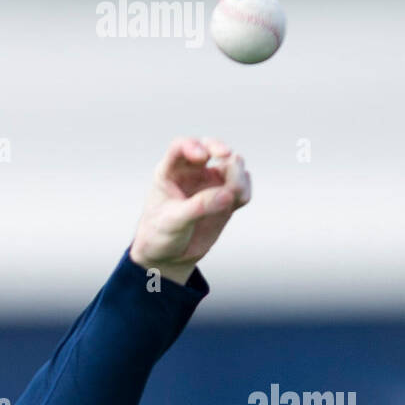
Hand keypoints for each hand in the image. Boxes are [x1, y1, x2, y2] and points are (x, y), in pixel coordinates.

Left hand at [128, 136, 250, 285]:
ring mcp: (211, 183)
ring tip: (232, 196)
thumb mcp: (173, 222)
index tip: (203, 157)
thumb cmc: (159, 236)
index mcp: (170, 172)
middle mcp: (192, 172)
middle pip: (211, 147)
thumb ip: (199, 207)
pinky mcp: (225, 198)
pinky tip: (238, 201)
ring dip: (237, 176)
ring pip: (233, 166)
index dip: (193, 146)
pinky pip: (243, 187)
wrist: (168, 258)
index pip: (181, 146)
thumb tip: (228, 194)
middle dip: (221, 150)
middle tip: (228, 156)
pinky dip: (245, 191)